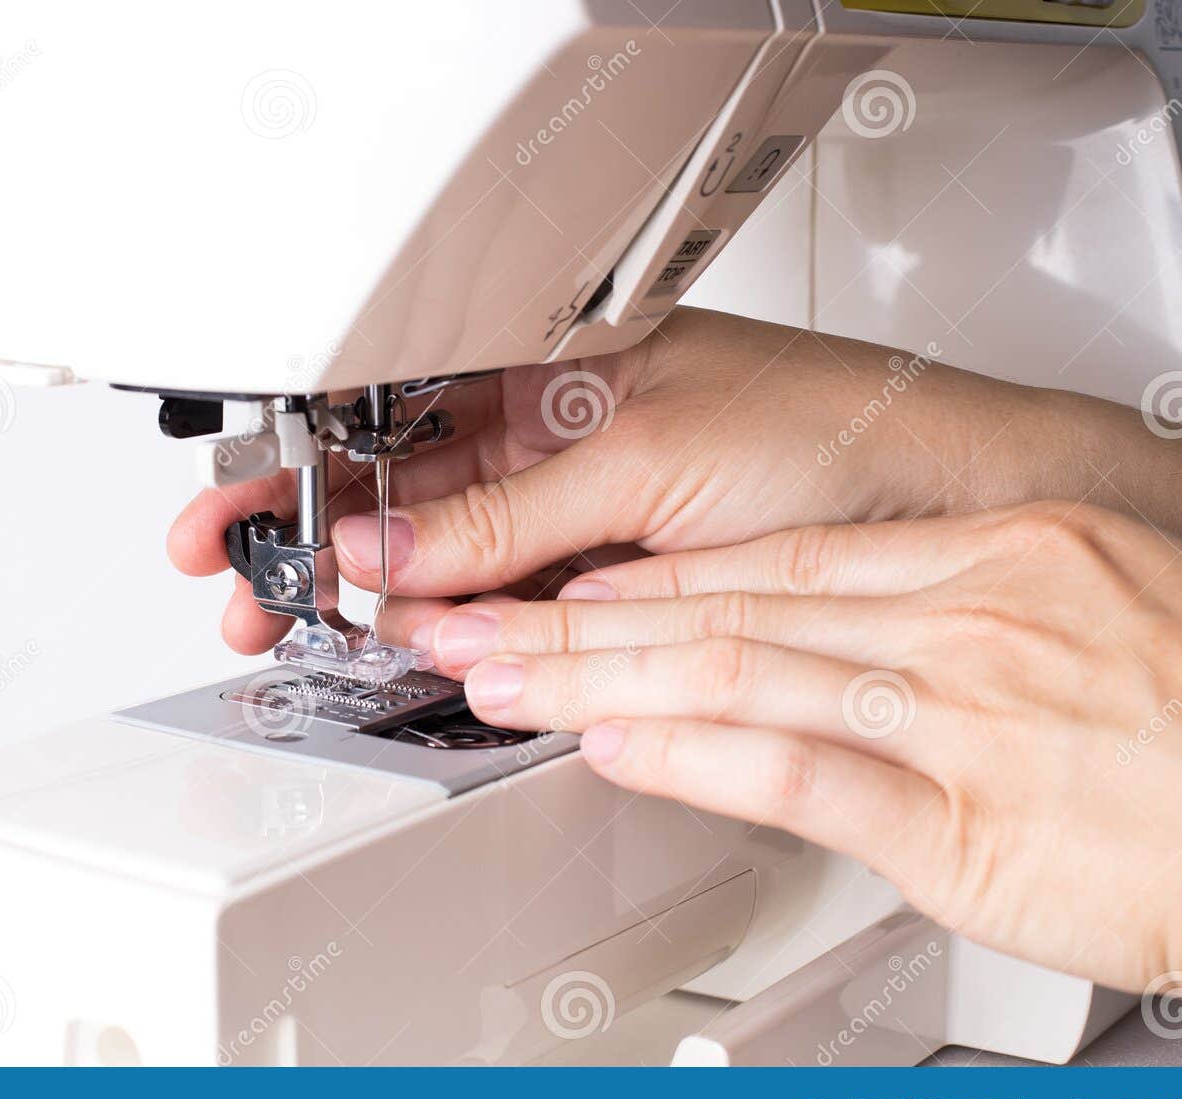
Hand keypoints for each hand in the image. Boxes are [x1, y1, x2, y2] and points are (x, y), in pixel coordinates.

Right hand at [170, 307, 1181, 654]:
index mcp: (545, 369)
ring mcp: (574, 524)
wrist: (944, 509)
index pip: (391, 410)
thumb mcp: (646, 456)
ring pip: (442, 564)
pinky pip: (505, 617)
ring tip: (312, 628)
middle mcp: (549, 444)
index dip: (307, 459)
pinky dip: (451, 639)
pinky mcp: (609, 595)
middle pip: (395, 493)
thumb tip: (383, 548)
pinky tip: (406, 646)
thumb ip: (506, 516)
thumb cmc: (829, 432)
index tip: (239, 510)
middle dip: (306, 536)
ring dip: (371, 598)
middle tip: (237, 587)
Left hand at [434, 501, 1181, 994]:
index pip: (780, 558)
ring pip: (738, 672)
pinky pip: (801, 772)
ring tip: (501, 677)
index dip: (655, 574)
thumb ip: (959, 618)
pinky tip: (618, 743)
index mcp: (997, 556)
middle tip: (477, 618)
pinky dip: (696, 753)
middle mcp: (968, 618)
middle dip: (580, 617)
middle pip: (728, 604)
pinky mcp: (970, 823)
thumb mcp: (1095, 612)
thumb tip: (850, 635)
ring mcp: (965, 714)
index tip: (573, 581)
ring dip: (597, 676)